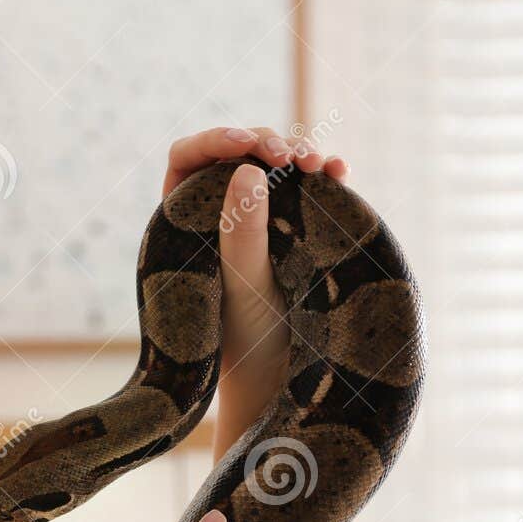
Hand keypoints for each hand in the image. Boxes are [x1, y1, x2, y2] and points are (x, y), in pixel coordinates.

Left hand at [162, 126, 351, 462]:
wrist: (278, 381)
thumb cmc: (248, 341)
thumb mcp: (244, 285)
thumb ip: (242, 230)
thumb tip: (246, 168)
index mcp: (181, 220)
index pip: (188, 158)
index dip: (217, 141)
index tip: (249, 147)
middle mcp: (212, 213)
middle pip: (236, 155)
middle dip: (268, 146)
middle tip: (296, 160)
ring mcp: (253, 218)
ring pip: (273, 167)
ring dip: (299, 156)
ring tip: (324, 166)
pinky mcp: (291, 228)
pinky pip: (304, 189)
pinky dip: (323, 176)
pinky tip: (341, 172)